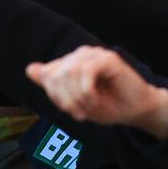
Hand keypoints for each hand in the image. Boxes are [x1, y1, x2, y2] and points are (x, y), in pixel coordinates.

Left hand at [24, 46, 167, 136]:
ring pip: (69, 72)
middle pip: (56, 74)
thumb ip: (53, 86)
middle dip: (64, 99)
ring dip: (76, 97)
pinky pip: (86, 72)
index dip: (55, 96)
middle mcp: (81, 55)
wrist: (137, 110)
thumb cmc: (109, 106)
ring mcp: (95, 54)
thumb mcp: (75, 102)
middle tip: (79, 114)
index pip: (49, 74)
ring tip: (88, 109)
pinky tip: (94, 101)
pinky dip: (86, 91)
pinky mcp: (108, 58)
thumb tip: (30, 69)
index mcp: (72, 63)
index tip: (70, 112)